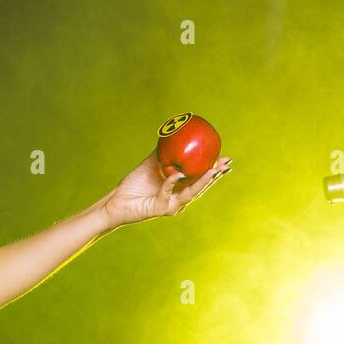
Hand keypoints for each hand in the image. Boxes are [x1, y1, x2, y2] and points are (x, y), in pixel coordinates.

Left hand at [100, 151, 231, 227]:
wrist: (117, 200)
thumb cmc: (134, 183)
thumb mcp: (152, 163)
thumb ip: (164, 152)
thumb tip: (174, 134)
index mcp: (180, 188)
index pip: (201, 179)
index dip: (214, 170)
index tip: (225, 158)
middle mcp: (179, 199)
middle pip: (201, 187)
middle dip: (215, 175)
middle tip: (226, 164)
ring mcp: (171, 205)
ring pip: (191, 193)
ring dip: (203, 182)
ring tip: (213, 171)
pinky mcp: (160, 209)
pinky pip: (169, 193)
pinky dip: (173, 183)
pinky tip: (179, 174)